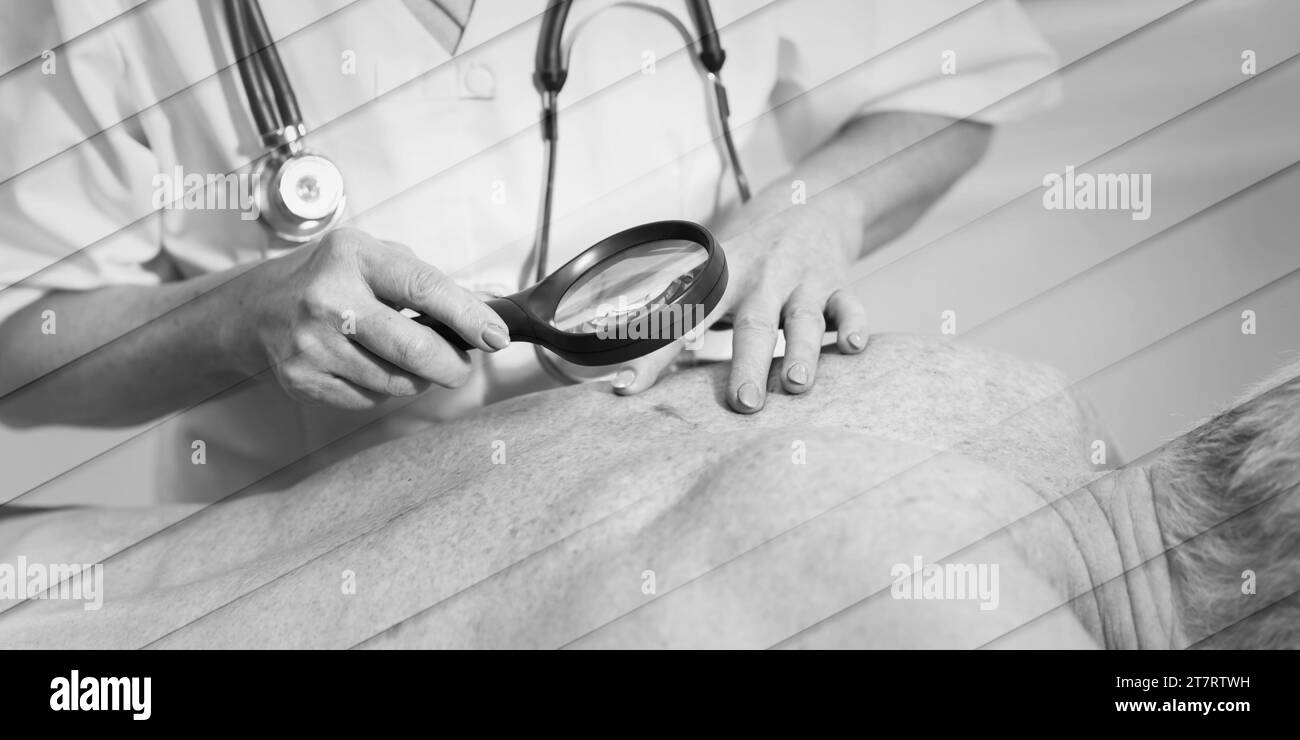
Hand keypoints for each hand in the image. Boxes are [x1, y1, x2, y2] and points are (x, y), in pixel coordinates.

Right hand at [221, 227, 509, 408]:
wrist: (258, 307)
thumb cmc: (333, 278)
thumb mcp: (375, 257)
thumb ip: (427, 282)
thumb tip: (484, 314)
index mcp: (354, 257)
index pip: (424, 288)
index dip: (468, 317)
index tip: (496, 336)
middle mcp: (328, 299)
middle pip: (413, 349)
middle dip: (452, 364)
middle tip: (462, 366)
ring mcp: (311, 344)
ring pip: (395, 382)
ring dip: (418, 378)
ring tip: (410, 360)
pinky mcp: (302, 379)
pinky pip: (368, 399)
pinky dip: (384, 390)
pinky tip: (372, 367)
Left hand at [610, 201, 868, 412]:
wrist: (810, 205)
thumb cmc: (750, 260)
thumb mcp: (713, 276)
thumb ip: (678, 321)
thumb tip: (625, 377)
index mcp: (721, 280)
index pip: (682, 319)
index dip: (654, 354)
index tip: (627, 386)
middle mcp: (762, 279)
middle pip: (753, 324)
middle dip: (748, 364)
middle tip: (743, 403)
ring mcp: (803, 282)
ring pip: (803, 320)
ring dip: (800, 352)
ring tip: (796, 384)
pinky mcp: (839, 284)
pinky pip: (850, 305)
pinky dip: (854, 324)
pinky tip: (853, 346)